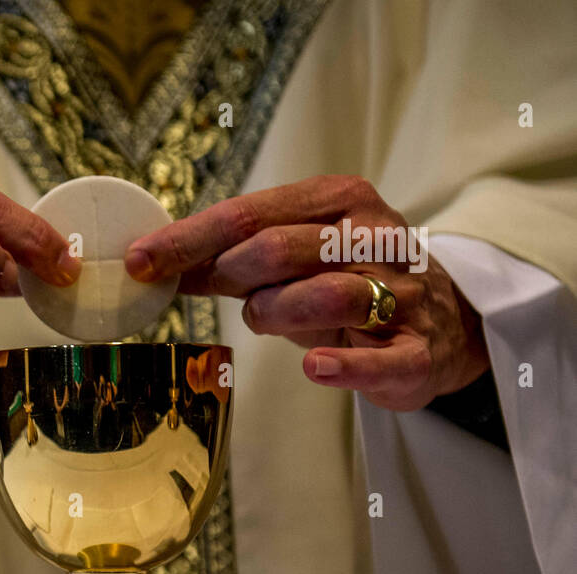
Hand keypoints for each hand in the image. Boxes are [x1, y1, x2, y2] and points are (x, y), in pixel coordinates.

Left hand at [124, 175, 489, 410]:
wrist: (440, 322)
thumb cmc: (346, 283)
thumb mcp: (288, 260)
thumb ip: (227, 259)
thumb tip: (151, 264)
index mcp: (338, 201)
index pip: (248, 214)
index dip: (186, 240)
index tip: (138, 261)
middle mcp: (372, 237)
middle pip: (278, 249)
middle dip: (232, 274)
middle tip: (224, 290)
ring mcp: (400, 293)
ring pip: (324, 295)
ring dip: (275, 314)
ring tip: (269, 319)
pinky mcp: (416, 350)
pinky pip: (378, 359)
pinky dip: (344, 364)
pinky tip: (315, 368)